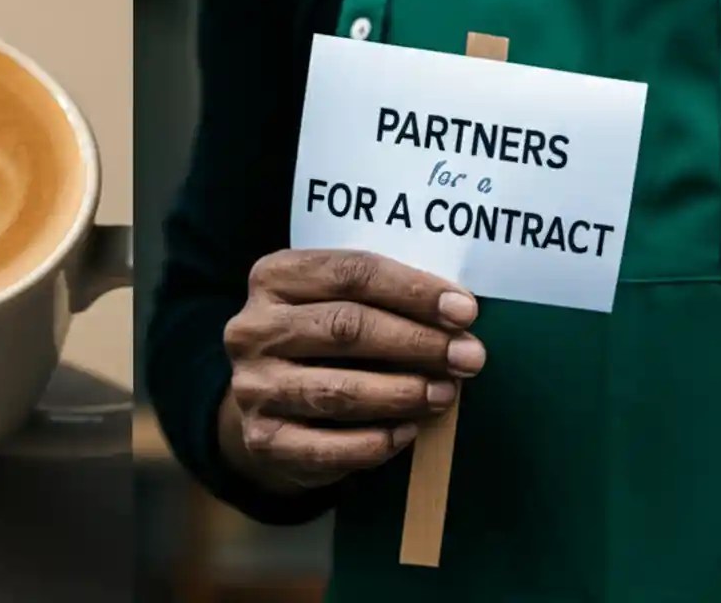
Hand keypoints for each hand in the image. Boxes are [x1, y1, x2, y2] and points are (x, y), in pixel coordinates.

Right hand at [219, 249, 484, 494]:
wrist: (267, 404)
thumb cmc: (322, 343)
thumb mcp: (338, 302)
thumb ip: (383, 300)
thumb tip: (457, 316)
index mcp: (273, 278)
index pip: (350, 273)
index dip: (413, 290)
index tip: (464, 311)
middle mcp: (252, 329)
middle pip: (345, 327)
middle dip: (417, 342)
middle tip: (467, 356)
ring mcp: (253, 386)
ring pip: (338, 390)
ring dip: (403, 393)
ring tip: (445, 394)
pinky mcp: (262, 439)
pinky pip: (328, 446)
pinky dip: (376, 441)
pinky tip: (408, 432)